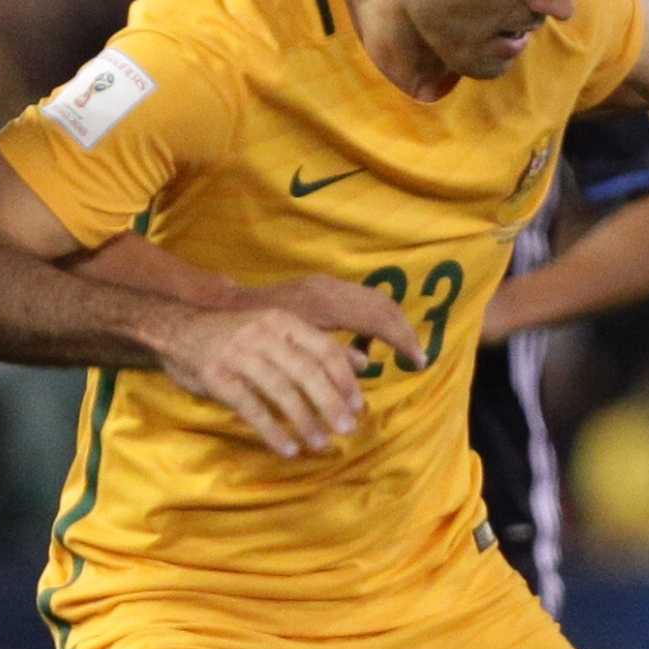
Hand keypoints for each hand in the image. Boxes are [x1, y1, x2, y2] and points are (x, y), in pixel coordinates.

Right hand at [157, 301, 383, 457]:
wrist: (176, 329)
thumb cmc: (234, 335)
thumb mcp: (277, 332)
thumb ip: (317, 346)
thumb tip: (363, 363)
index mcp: (282, 321)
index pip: (323, 349)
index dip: (343, 379)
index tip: (357, 405)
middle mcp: (263, 334)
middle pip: (306, 372)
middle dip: (330, 403)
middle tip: (347, 429)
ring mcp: (238, 355)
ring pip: (281, 392)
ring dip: (305, 421)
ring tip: (320, 444)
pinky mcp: (217, 378)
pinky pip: (252, 409)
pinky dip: (273, 431)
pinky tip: (288, 448)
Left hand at [257, 274, 429, 370]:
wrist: (230, 307)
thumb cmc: (255, 334)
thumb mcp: (291, 350)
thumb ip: (328, 356)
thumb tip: (365, 364)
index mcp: (327, 304)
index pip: (380, 318)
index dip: (403, 340)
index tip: (418, 362)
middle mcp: (331, 289)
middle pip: (383, 305)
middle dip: (403, 330)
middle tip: (417, 356)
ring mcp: (327, 285)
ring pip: (374, 298)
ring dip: (392, 323)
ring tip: (402, 348)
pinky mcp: (322, 287)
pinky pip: (361, 298)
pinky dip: (376, 318)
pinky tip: (373, 339)